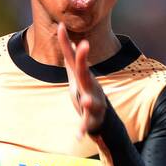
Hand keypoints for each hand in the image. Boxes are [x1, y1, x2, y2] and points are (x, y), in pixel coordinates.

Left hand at [57, 22, 106, 139]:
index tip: (64, 28)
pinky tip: (77, 136)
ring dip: (89, 102)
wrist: (102, 118)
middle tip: (83, 45)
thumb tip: (67, 36)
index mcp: (84, 77)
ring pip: (91, 102)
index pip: (75, 59)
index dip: (70, 46)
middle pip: (85, 74)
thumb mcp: (77, 76)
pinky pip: (86, 125)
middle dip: (82, 61)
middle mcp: (90, 87)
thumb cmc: (87, 93)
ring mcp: (93, 104)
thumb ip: (71, 57)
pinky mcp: (91, 120)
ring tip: (86, 101)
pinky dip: (82, 131)